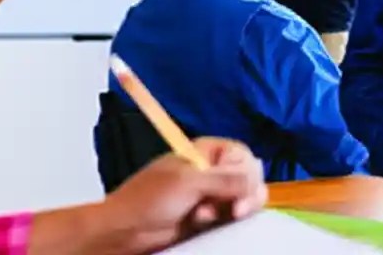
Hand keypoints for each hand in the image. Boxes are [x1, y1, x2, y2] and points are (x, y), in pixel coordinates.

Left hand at [98, 138, 267, 253]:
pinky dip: (223, 220)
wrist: (127, 230)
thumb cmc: (148, 198)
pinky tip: (202, 221)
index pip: (243, 155)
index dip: (246, 172)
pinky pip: (231, 217)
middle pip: (248, 177)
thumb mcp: (188, 183)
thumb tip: (255, 182)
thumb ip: (225, 180)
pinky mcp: (210, 216)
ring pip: (243, 199)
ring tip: (205, 214)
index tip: (241, 189)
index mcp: (205, 151)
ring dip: (231, 209)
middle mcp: (212, 170)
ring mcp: (211, 194)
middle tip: (235, 210)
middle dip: (242, 194)